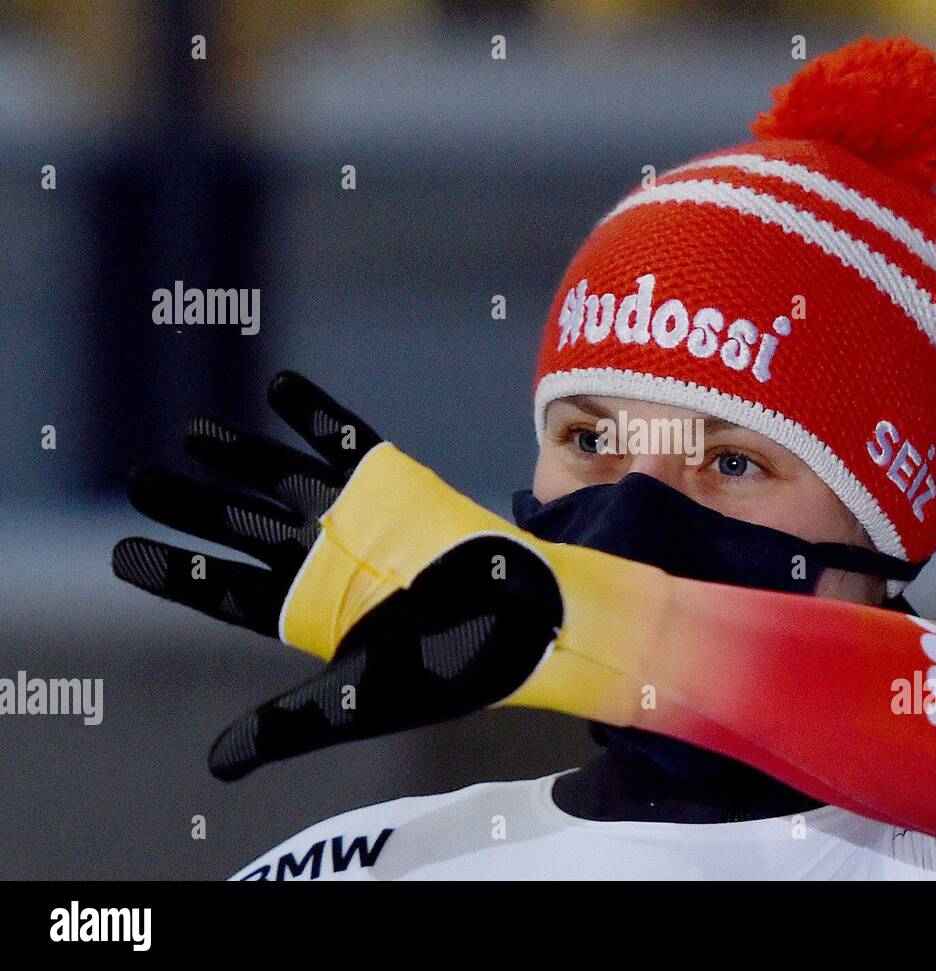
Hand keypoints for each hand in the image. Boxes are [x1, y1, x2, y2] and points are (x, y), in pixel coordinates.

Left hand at [113, 373, 558, 779]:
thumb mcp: (358, 702)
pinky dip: (314, 414)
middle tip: (141, 480)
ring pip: (281, 477)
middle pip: (241, 525)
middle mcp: (325, 559)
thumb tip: (217, 766)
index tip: (126, 554)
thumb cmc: (446, 664)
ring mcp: (357, 515)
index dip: (179, 571)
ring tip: (191, 432)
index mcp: (311, 612)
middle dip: (191, 504)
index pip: (228, 589)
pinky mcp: (393, 481)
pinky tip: (279, 386)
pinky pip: (345, 439)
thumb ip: (287, 723)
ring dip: (237, 453)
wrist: (522, 618)